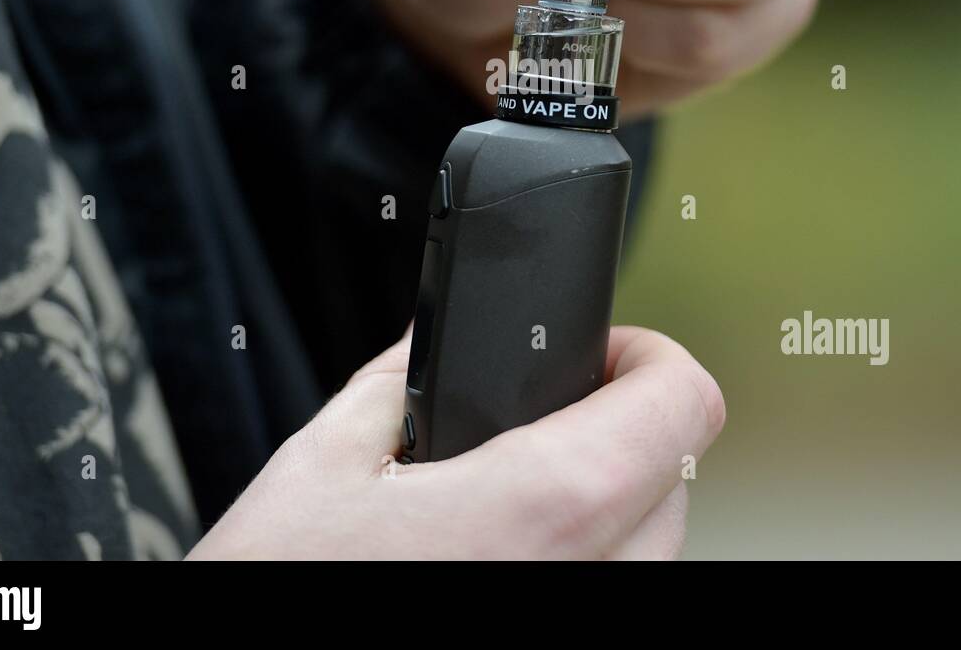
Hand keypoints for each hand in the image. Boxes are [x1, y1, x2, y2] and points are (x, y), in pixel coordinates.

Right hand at [187, 324, 723, 559]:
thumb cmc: (276, 588)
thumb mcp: (320, 463)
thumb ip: (400, 381)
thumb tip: (435, 341)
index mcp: (543, 508)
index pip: (684, 404)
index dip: (647, 356)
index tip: (603, 353)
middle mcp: (590, 585)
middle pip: (676, 476)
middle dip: (623, 430)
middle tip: (544, 421)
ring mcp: (584, 631)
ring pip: (654, 548)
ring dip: (609, 504)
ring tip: (512, 498)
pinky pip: (612, 594)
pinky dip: (582, 562)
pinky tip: (503, 556)